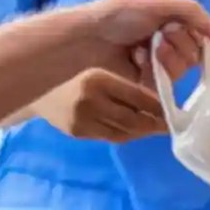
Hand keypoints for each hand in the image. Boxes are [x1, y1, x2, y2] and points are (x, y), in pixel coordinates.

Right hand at [33, 68, 167, 142]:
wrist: (37, 87)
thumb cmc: (75, 74)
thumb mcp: (100, 72)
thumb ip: (125, 85)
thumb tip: (158, 102)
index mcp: (98, 79)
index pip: (138, 97)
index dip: (158, 107)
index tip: (172, 110)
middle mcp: (89, 101)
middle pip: (132, 119)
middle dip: (154, 124)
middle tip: (169, 125)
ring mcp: (82, 120)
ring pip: (123, 132)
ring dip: (142, 132)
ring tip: (155, 128)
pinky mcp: (77, 132)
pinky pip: (109, 137)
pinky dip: (126, 135)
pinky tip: (135, 131)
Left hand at [75, 0, 209, 81]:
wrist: (88, 38)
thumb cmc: (120, 16)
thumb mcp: (158, 3)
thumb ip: (192, 12)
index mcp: (172, 22)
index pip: (201, 35)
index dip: (192, 33)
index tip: (172, 27)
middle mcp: (168, 43)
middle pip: (193, 53)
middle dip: (177, 45)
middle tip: (156, 38)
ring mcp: (158, 65)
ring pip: (181, 69)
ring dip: (164, 58)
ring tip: (142, 51)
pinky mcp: (147, 84)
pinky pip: (166, 85)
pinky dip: (153, 72)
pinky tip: (136, 63)